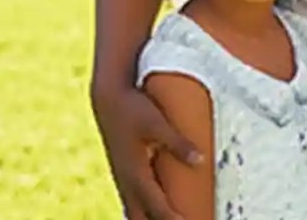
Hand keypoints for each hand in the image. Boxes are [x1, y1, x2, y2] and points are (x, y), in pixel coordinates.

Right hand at [91, 81, 201, 219]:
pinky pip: (131, 201)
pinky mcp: (123, 171)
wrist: (108, 98)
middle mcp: (126, 180)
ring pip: (134, 211)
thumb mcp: (157, 123)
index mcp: (134, 172)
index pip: (156, 206)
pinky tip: (150, 213)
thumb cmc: (133, 109)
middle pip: (141, 216)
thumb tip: (199, 161)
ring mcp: (122, 178)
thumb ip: (177, 143)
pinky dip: (142, 212)